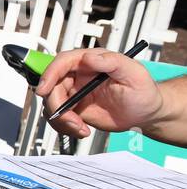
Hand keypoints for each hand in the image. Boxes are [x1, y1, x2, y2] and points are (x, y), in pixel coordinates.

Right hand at [35, 47, 161, 138]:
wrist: (144, 114)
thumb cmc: (143, 92)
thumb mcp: (134, 73)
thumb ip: (112, 61)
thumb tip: (89, 57)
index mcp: (91, 62)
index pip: (63, 62)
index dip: (49, 74)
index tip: (44, 90)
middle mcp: (79, 76)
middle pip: (52, 86)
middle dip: (56, 105)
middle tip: (70, 119)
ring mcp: (75, 93)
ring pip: (51, 104)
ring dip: (62, 120)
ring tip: (80, 127)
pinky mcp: (74, 109)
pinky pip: (58, 118)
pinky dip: (65, 127)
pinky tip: (82, 130)